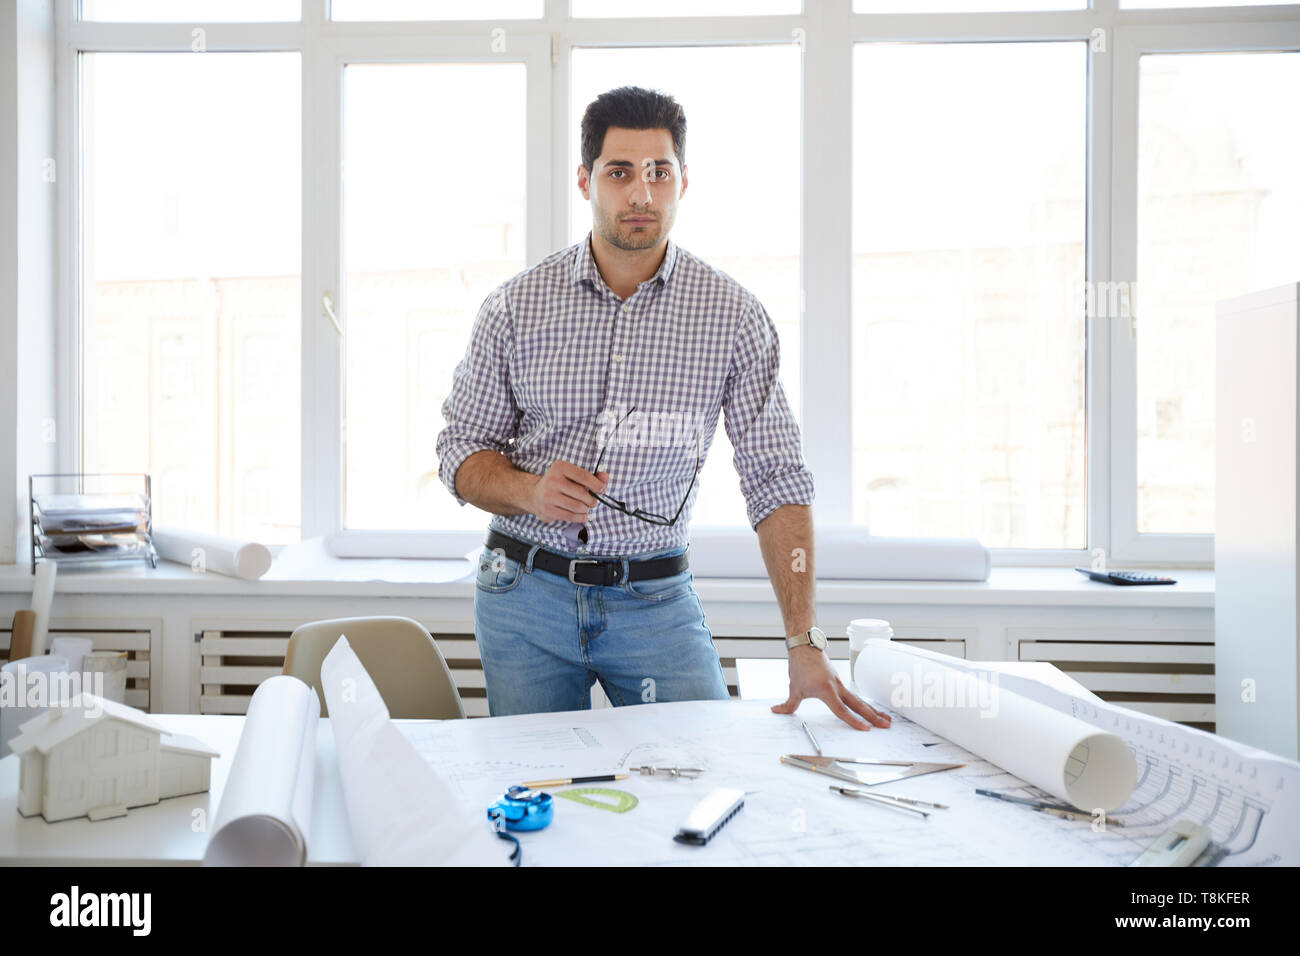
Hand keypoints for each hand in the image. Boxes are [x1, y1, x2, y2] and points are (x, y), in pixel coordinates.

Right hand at [527, 460, 608, 523]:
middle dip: (592, 500)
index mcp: (560, 467)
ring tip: (586, 508)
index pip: (583, 476)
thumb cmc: (559, 484)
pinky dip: (580, 517)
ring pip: (577, 506)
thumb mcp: (572, 475)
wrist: (534, 494)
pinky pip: (570, 516)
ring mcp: (548, 496)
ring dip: (586, 509)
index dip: (596, 484)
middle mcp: (552, 480)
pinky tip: (582, 515)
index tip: (602, 490)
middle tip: (593, 502)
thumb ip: (591, 476)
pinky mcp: (547, 510)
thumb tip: (605, 477)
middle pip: (581, 493)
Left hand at [771, 646, 891, 729]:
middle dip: (873, 716)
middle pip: (858, 705)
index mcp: (826, 691)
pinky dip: (865, 704)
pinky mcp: (840, 682)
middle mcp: (837, 688)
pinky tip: (873, 710)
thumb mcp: (793, 688)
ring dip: (873, 710)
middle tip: (886, 726)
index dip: (853, 721)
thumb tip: (776, 711)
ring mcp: (840, 684)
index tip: (866, 729)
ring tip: (887, 720)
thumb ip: (787, 704)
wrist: (805, 647)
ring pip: (860, 700)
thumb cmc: (800, 666)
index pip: (842, 710)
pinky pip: (855, 696)